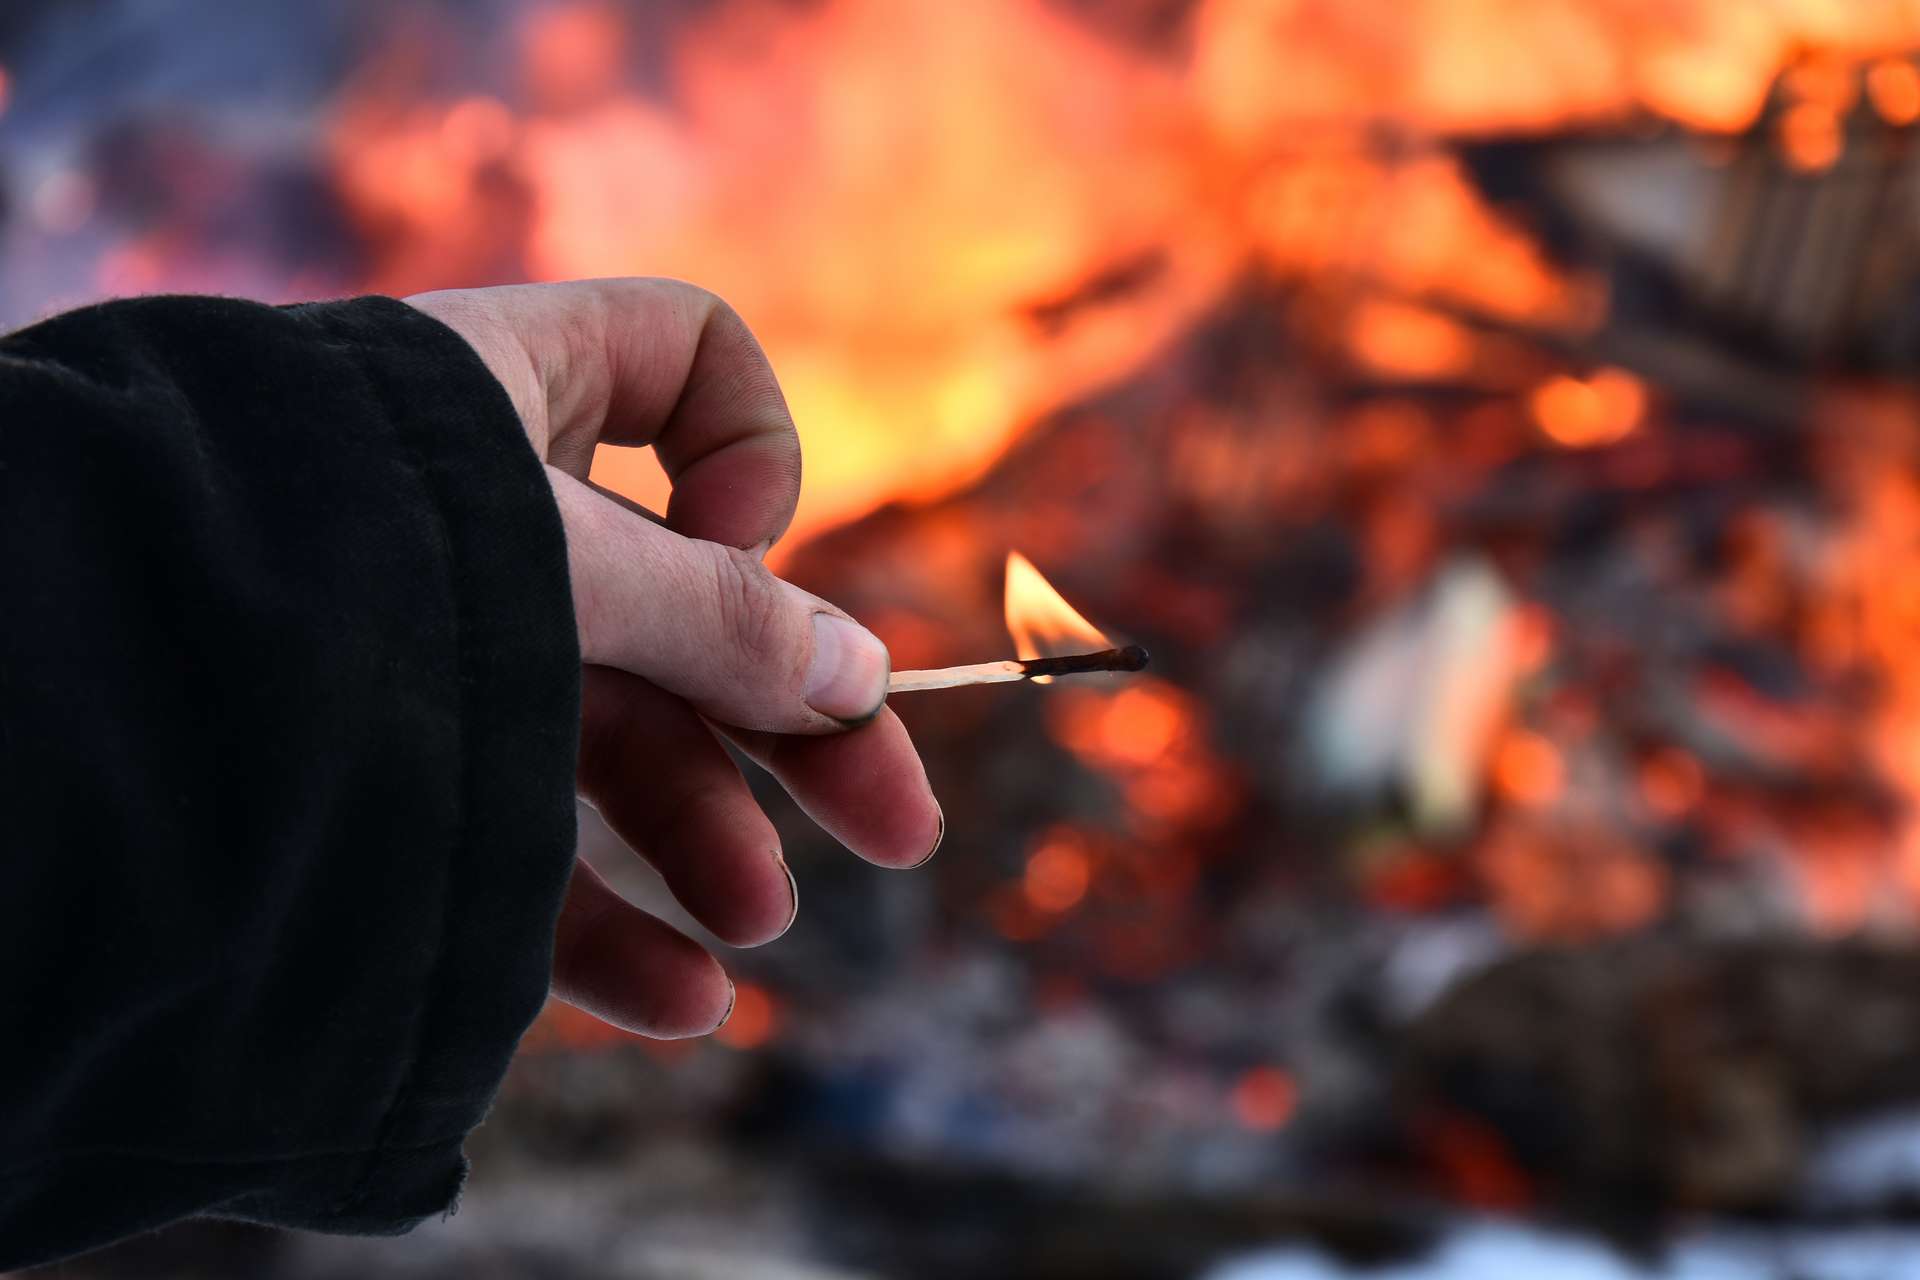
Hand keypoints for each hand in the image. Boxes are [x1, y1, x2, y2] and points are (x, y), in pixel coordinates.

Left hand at [407, 279, 942, 1038]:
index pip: (679, 357)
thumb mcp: (564, 570)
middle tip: (895, 830)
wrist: (78, 695)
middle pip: (688, 607)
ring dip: (700, 836)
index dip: (751, 441)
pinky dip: (600, 916)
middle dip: (793, 726)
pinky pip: (522, 838)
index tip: (747, 536)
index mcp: (511, 396)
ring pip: (608, 738)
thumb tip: (858, 676)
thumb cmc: (335, 565)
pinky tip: (677, 998)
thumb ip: (723, 619)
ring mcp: (439, 650)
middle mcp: (483, 518)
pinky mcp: (394, 778)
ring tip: (755, 927)